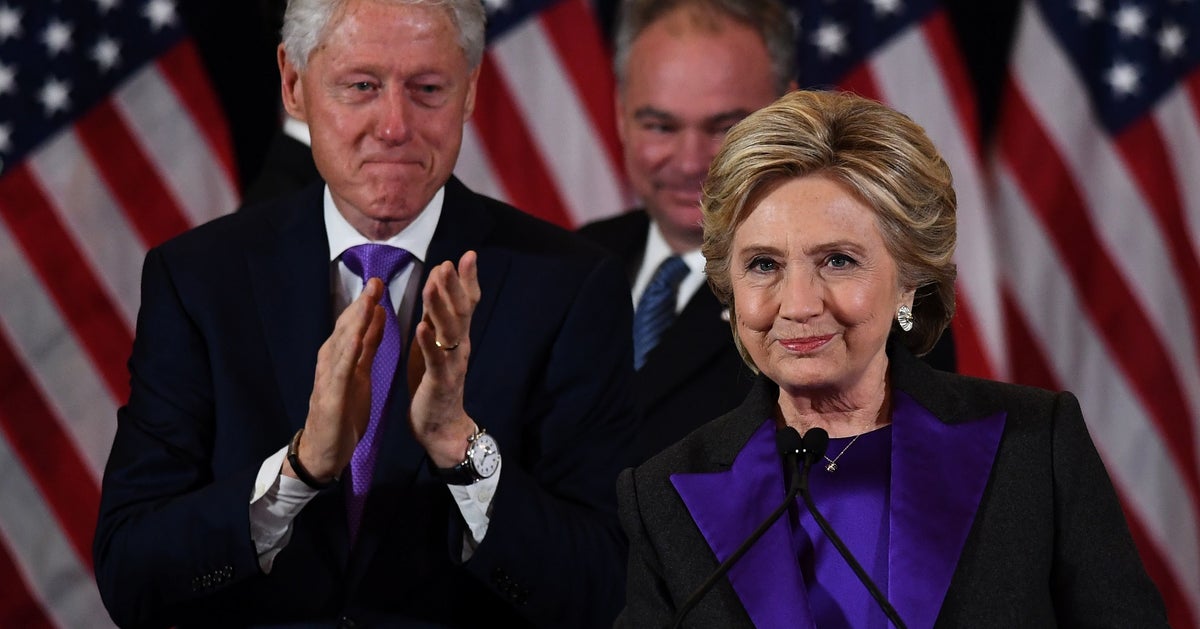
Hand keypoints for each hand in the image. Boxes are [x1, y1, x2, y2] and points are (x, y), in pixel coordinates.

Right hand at [285, 278, 386, 482]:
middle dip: (361, 304)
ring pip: (342, 343)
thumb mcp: (360, 373)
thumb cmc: (343, 413)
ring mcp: (327, 377)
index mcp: (340, 356)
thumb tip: (378, 314)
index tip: (379, 281)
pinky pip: (339, 370)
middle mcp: (330, 361)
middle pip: (347, 328)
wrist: (325, 450)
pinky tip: (357, 337)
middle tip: (376, 280)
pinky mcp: (330, 395)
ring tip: (368, 299)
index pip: (354, 324)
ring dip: (354, 320)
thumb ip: (368, 345)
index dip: (366, 303)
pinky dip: (347, 352)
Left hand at [411, 251, 480, 466]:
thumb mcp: (437, 344)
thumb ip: (438, 316)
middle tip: (449, 263)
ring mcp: (452, 363)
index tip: (467, 255)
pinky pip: (435, 360)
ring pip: (449, 331)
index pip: (466, 303)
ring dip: (440, 307)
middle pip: (460, 311)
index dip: (467, 280)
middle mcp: (460, 346)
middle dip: (454, 286)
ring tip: (433, 285)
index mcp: (457, 336)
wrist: (441, 426)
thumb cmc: (436, 382)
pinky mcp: (440, 381)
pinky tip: (421, 327)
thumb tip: (439, 282)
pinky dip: (428, 342)